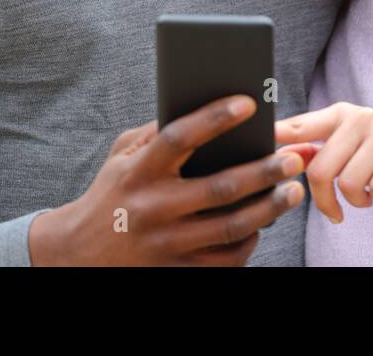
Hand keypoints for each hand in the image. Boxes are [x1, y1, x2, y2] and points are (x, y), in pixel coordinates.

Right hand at [30, 95, 305, 264]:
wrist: (78, 253)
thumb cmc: (111, 192)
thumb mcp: (121, 155)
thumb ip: (156, 133)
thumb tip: (206, 109)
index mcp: (138, 171)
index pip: (179, 137)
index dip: (215, 118)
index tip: (249, 102)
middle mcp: (152, 207)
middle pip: (219, 188)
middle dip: (263, 171)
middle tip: (294, 157)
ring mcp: (166, 243)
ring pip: (230, 227)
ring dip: (269, 209)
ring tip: (293, 191)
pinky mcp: (176, 270)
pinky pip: (224, 259)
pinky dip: (249, 241)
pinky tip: (264, 223)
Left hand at [276, 103, 372, 224]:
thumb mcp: (352, 146)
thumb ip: (318, 148)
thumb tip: (281, 155)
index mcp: (341, 114)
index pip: (298, 127)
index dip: (276, 143)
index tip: (259, 158)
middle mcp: (361, 117)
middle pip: (320, 168)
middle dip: (324, 200)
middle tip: (334, 212)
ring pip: (348, 183)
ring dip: (356, 202)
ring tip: (366, 197)